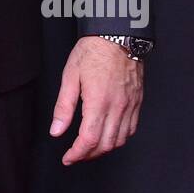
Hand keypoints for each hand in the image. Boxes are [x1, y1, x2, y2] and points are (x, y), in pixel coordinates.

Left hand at [49, 37, 143, 164]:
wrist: (117, 35)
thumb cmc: (92, 51)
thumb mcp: (70, 76)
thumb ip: (63, 107)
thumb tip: (56, 131)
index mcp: (98, 101)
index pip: (88, 140)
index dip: (77, 154)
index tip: (67, 158)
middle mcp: (117, 107)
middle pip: (105, 145)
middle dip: (88, 155)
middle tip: (75, 155)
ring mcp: (130, 105)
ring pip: (120, 140)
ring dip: (104, 149)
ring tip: (89, 148)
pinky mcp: (137, 102)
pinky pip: (131, 129)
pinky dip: (119, 138)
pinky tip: (108, 136)